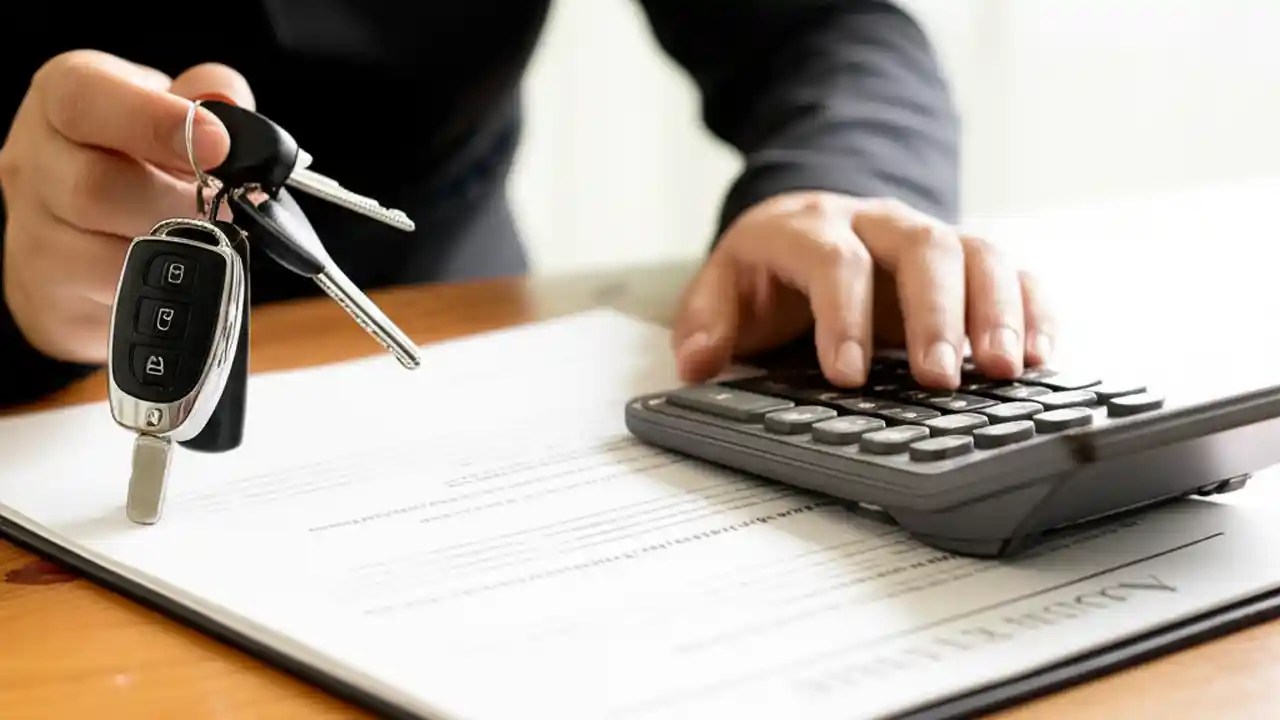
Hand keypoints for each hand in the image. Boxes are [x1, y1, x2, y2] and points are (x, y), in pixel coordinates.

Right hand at [0, 50, 253, 363]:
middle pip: (96, 187)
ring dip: (178, 251)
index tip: (218, 142)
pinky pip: (117, 299)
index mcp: (62, 96)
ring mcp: (32, 231)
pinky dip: (165, 287)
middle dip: (179, 204)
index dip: (154, 121)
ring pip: (109, 253)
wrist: (100, 227)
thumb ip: (211, 94)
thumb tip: (226, 103)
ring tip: (209, 238)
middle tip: (225, 207)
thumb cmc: (145, 156)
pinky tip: (181, 270)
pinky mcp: (49, 294)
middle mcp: (33, 160)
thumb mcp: (179, 107)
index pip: (83, 100)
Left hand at [672, 192, 1051, 388]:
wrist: (807, 230)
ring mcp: (928, 238)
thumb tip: (697, 362)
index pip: (834, 261)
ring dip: (997, 311)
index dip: (843, 315)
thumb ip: (706, 323)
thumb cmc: (768, 273)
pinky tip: (1041, 356)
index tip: (846, 376)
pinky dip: (1034, 309)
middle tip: (938, 379)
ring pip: (978, 253)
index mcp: (811, 228)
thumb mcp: (723, 290)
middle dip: (935, 315)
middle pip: (922, 249)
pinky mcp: (965, 262)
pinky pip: (1013, 272)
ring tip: (1005, 371)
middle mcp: (878, 224)